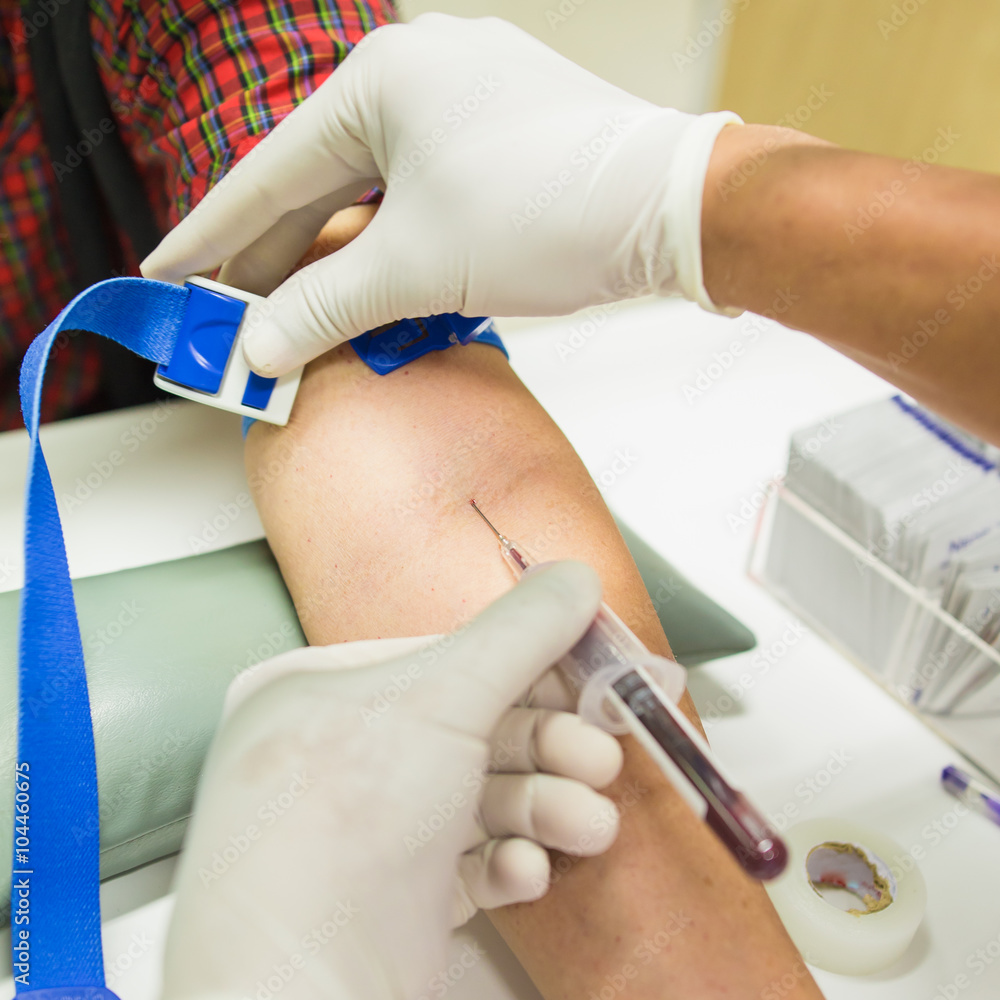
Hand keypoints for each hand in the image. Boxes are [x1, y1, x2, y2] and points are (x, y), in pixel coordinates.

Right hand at [140, 13, 740, 375]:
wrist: (672, 208)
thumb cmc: (550, 214)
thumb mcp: (416, 268)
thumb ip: (324, 306)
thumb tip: (258, 346)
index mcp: (380, 81)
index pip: (270, 173)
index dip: (213, 233)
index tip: (168, 271)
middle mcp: (418, 72)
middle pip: (319, 178)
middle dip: (274, 251)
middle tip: (228, 309)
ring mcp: (466, 96)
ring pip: (372, 187)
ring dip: (335, 252)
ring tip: (293, 306)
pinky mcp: (502, 129)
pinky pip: (420, 187)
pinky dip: (390, 237)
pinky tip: (369, 278)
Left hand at [161, 561, 622, 999]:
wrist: (304, 996)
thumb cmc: (339, 834)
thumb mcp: (443, 699)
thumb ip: (519, 634)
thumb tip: (572, 579)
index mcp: (315, 692)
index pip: (443, 655)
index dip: (526, 661)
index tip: (592, 669)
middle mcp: (332, 759)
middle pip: (471, 728)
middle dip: (548, 743)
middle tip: (601, 754)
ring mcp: (362, 834)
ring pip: (479, 797)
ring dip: (545, 806)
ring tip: (588, 822)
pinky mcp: (394, 902)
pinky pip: (469, 861)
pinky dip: (510, 861)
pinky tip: (527, 871)